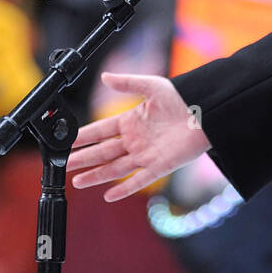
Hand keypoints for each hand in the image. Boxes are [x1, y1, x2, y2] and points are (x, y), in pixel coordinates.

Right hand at [67, 72, 210, 201]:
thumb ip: (127, 83)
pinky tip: (109, 196)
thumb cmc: (181, 97)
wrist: (206, 112)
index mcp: (131, 120)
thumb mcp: (152, 85)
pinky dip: (123, 189)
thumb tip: (104, 76)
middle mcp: (135, 140)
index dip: (85, 136)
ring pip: (115, 168)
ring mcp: (145, 154)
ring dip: (96, 175)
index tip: (68, 141)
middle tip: (65, 164)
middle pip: (103, 152)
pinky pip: (138, 180)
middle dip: (84, 158)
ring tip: (78, 182)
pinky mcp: (159, 166)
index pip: (101, 130)